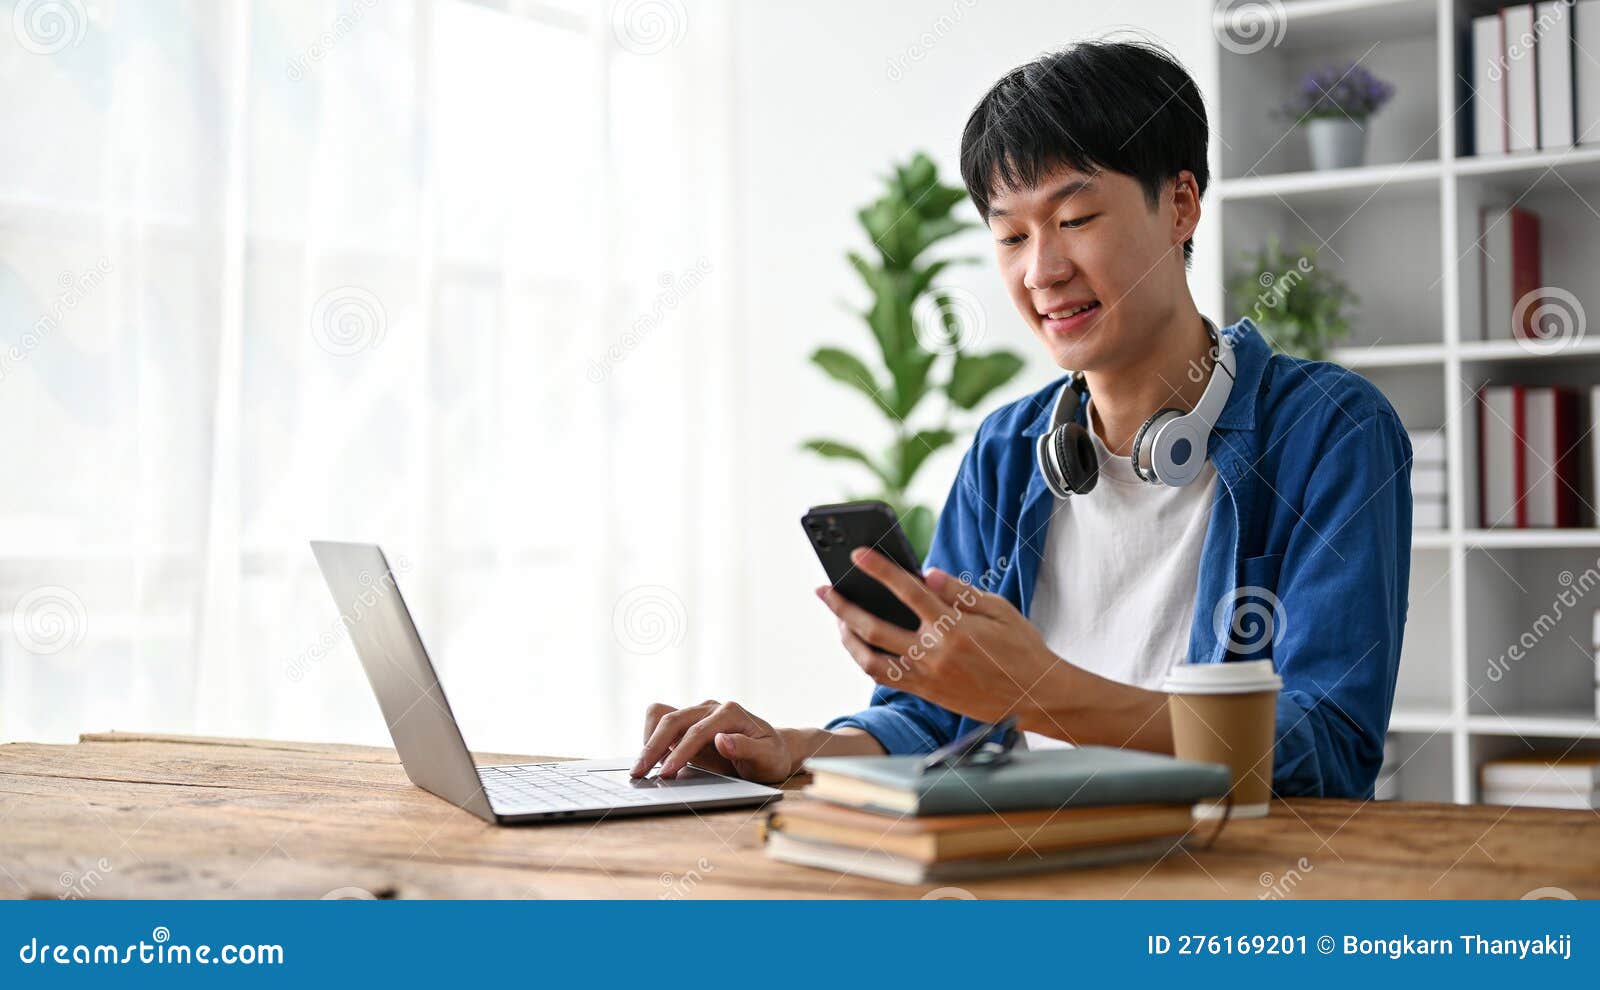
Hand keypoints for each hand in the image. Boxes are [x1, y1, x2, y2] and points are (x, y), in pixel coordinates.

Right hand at [631, 699, 794, 782]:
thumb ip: (747, 748)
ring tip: (642, 767)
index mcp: (731, 712)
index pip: (698, 731)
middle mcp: (711, 707)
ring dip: (649, 739)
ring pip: (662, 715)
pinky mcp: (688, 722)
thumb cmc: (770, 756)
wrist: (771, 749)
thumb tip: (722, 740)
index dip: (680, 752)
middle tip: (639, 772)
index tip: (667, 772)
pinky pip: (661, 721)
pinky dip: (652, 737)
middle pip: (673, 719)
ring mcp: (697, 713)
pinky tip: (654, 760)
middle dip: (653, 746)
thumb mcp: (767, 757)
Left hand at [816, 548, 1059, 724]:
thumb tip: (928, 574)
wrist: (1036, 697)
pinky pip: (886, 678)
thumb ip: (960, 592)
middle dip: (843, 607)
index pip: (907, 591)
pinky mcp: (926, 693)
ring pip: (871, 660)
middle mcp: (934, 654)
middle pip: (874, 628)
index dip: (879, 570)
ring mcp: (926, 677)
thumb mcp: (1000, 609)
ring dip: (848, 638)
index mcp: (953, 628)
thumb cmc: (1021, 649)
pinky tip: (860, 645)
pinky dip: (867, 660)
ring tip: (837, 619)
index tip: (857, 555)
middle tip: (823, 590)